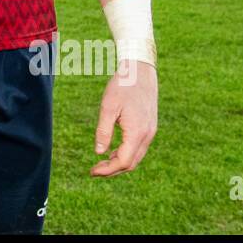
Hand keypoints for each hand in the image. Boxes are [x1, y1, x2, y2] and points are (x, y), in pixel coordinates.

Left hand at [91, 60, 157, 176]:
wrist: (141, 70)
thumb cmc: (122, 85)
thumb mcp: (108, 107)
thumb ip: (104, 131)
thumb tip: (99, 153)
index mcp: (137, 132)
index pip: (123, 162)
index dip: (107, 170)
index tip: (92, 172)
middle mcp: (147, 135)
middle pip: (131, 164)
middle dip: (112, 170)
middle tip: (94, 170)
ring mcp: (151, 131)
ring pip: (136, 157)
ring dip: (119, 163)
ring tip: (101, 163)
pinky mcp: (150, 127)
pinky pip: (138, 148)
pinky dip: (126, 154)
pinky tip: (113, 150)